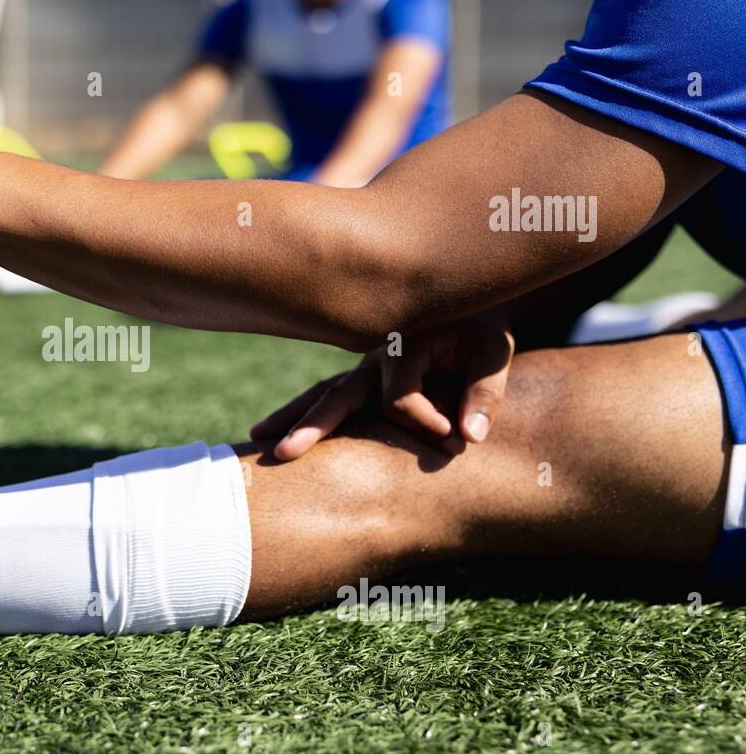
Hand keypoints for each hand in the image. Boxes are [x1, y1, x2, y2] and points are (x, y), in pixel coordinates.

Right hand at [251, 311, 514, 460]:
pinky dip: (302, 413)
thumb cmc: (486, 328)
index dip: (425, 424)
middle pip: (336, 393)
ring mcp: (365, 367)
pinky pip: (329, 396)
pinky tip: (274, 430)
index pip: (398, 400)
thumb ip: (484, 393)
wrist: (473, 299)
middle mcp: (375, 356)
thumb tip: (469, 439)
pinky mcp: (365, 378)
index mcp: (403, 343)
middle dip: (312, 426)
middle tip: (285, 454)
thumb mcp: (495, 353)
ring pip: (322, 394)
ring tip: (257, 439)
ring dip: (292, 417)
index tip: (456, 441)